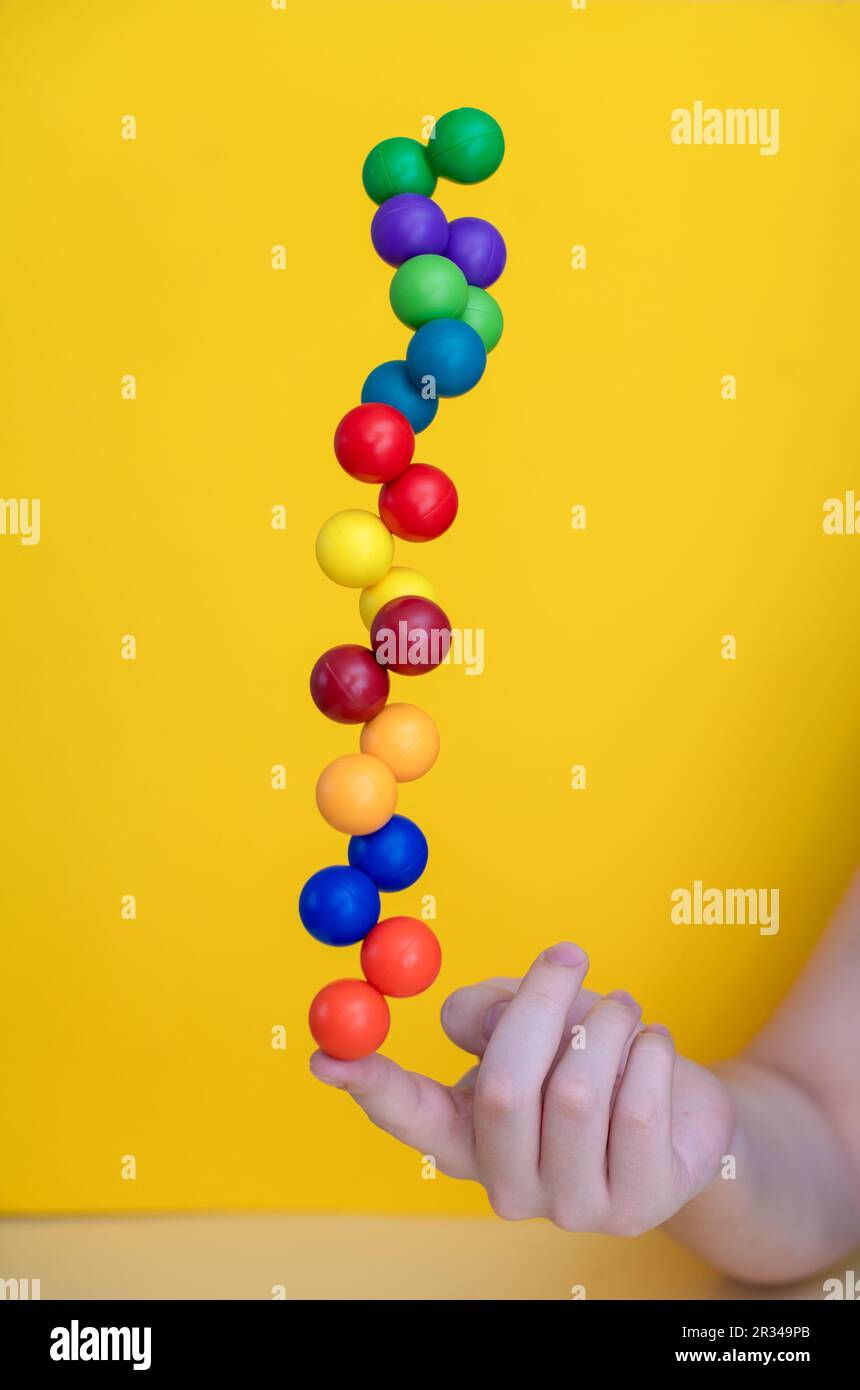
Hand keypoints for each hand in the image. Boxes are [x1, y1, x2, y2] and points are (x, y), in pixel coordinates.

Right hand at [310, 943, 735, 1234]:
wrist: (680, 1109)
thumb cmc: (591, 1055)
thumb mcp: (535, 1019)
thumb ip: (493, 1011)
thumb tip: (468, 1019)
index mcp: (467, 1136)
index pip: (406, 1116)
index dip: (366, 1084)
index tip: (327, 1054)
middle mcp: (508, 1183)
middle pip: (504, 1089)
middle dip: (540, 1006)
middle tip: (566, 954)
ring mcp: (571, 1205)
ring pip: (576, 1090)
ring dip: (607, 1024)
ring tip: (623, 1012)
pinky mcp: (636, 1205)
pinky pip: (636, 1106)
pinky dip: (649, 1051)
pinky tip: (652, 1048)